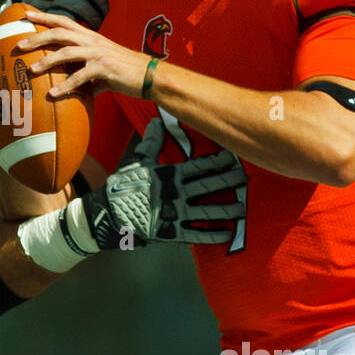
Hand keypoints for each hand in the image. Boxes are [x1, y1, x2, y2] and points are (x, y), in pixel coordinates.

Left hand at [20, 9, 152, 97]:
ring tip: (31, 69)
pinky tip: (53, 94)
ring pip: (67, 52)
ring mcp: (98, 53)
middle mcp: (92, 41)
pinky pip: (81, 77)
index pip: (64, 21)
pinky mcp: (105, 69)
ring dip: (47, 61)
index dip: (45, 16)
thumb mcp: (100, 67)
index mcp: (90, 37)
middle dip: (37, 36)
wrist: (150, 76)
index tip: (26, 14)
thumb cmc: (125, 73)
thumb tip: (67, 87)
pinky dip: (65, 86)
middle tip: (19, 44)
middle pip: (60, 32)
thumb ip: (83, 72)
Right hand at [80, 119, 245, 246]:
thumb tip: (158, 120)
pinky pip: (195, 234)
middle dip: (228, 181)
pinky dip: (211, 235)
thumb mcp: (137, 161)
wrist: (107, 214)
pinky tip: (226, 233)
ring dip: (226, 210)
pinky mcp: (171, 232)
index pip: (199, 166)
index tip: (234, 157)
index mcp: (169, 175)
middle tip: (246, 177)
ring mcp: (174, 214)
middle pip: (208, 186)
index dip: (218, 162)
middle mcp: (175, 193)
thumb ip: (152, 142)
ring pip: (207, 211)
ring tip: (242, 207)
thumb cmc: (122, 185)